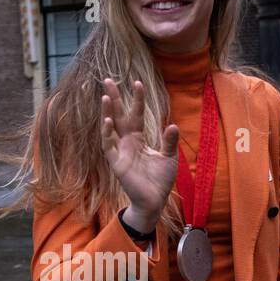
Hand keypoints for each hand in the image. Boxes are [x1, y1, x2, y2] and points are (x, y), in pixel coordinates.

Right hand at [100, 77, 178, 229]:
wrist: (155, 200)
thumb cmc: (160, 180)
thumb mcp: (169, 157)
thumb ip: (169, 141)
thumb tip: (173, 125)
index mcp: (138, 139)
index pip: (136, 115)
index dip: (136, 100)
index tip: (136, 83)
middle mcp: (126, 142)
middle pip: (118, 115)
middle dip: (114, 98)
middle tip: (107, 79)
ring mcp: (120, 151)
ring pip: (110, 127)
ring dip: (107, 112)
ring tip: (106, 96)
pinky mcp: (116, 163)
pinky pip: (108, 145)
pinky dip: (107, 133)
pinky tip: (107, 120)